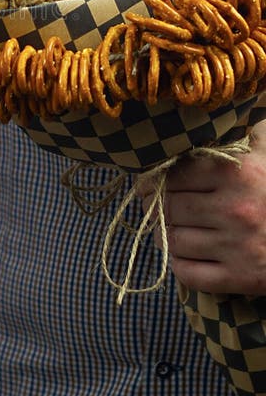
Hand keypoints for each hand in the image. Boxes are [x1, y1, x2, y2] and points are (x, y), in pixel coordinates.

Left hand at [137, 123, 265, 294]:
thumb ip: (249, 132)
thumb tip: (219, 117)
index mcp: (237, 174)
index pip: (174, 175)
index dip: (154, 179)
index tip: (147, 182)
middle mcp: (234, 210)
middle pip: (170, 208)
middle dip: (155, 206)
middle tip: (152, 205)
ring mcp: (237, 247)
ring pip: (173, 241)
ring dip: (164, 235)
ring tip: (166, 228)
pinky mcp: (242, 278)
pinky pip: (189, 273)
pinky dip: (178, 264)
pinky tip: (183, 254)